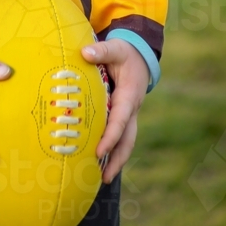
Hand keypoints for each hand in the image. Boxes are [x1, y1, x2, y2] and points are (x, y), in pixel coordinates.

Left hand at [81, 39, 149, 183]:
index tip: (98, 151)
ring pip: (125, 142)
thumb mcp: (116, 48)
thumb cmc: (125, 53)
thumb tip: (84, 53)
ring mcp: (129, 115)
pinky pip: (119, 136)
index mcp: (130, 96)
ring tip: (102, 178)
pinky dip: (112, 150)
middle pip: (127, 140)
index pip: (120, 120)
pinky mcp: (123, 116)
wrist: (140, 56)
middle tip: (103, 177)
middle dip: (117, 159)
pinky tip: (98, 161)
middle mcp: (132, 110)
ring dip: (116, 159)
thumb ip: (102, 51)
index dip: (110, 137)